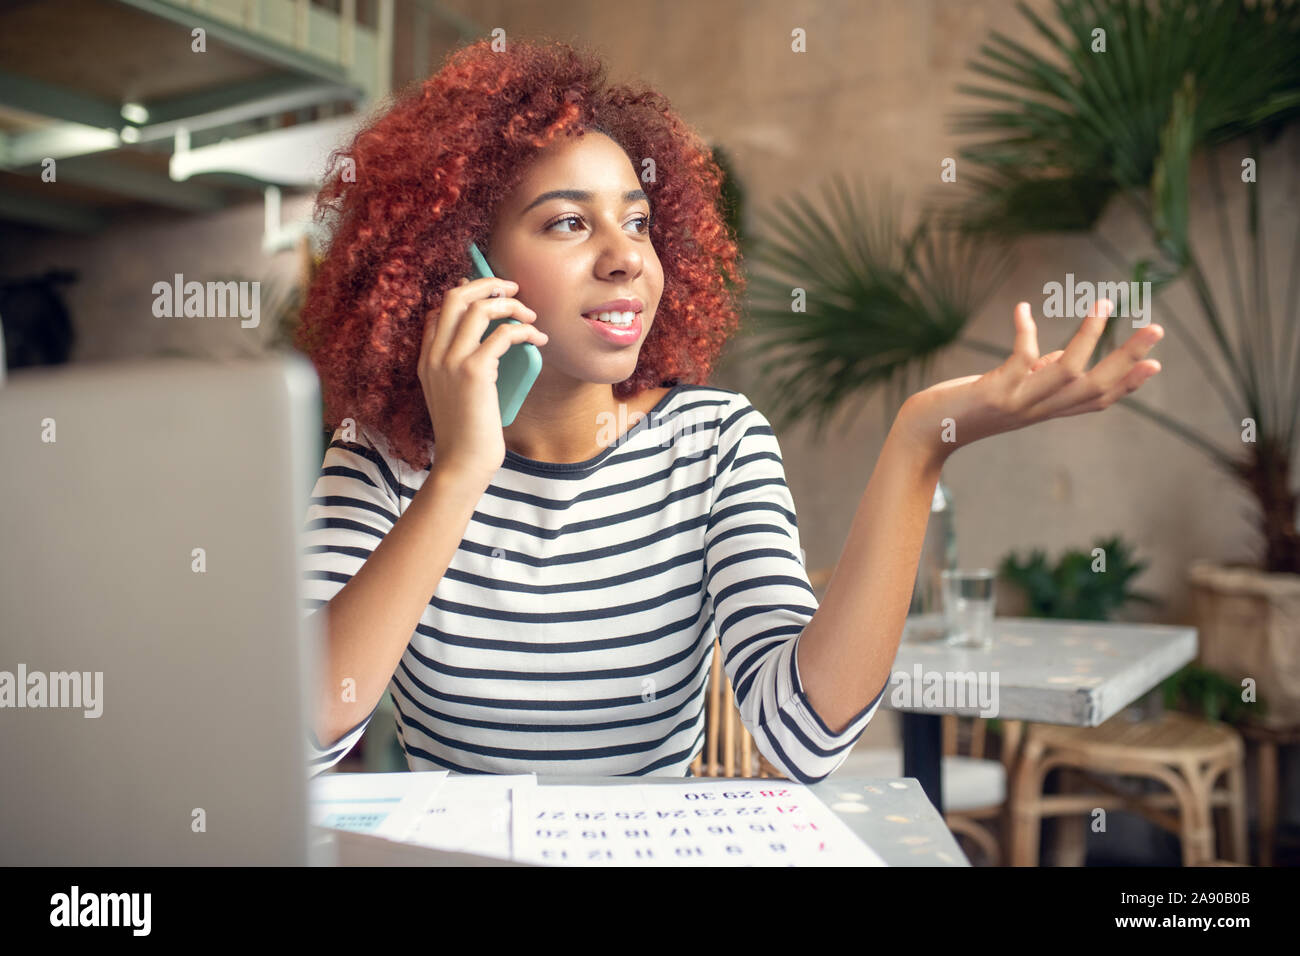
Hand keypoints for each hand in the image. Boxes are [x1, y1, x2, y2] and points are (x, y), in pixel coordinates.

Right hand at [417, 276, 547, 484]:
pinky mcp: (473, 372)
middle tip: (513, 287)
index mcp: (427, 360)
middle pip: (456, 297)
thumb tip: (492, 345)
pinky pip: (502, 334)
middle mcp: (434, 356)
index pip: (439, 310)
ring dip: (510, 305)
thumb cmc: (467, 435)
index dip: (466, 293)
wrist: (462, 464)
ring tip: (531, 315)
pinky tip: (538, 338)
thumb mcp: (454, 397)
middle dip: (487, 284)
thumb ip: (461, 369)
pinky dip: (524, 330)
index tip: (491, 294)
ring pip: (479, 309)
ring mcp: (451, 362)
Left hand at [896, 299, 1162, 464]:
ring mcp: (1017, 403)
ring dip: (1089, 337)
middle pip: (1095, 387)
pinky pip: (1021, 360)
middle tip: (1156, 329)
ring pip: (1068, 373)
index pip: (1097, 400)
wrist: (924, 433)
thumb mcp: (1008, 392)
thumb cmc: (964, 408)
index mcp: (1044, 410)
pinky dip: (1025, 333)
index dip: (1128, 384)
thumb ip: (1038, 376)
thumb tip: (1061, 354)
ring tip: (1103, 304)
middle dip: (1128, 358)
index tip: (1156, 363)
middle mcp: (1037, 410)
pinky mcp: (994, 393)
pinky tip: (1024, 310)